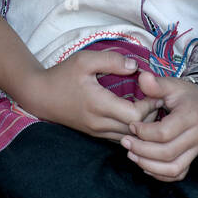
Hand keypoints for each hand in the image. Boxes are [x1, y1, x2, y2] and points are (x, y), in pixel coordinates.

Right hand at [28, 50, 162, 141]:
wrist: (40, 96)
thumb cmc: (62, 75)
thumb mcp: (84, 60)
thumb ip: (111, 60)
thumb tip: (135, 66)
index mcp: (99, 105)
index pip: (136, 115)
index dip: (150, 104)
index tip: (155, 90)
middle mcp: (100, 124)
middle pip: (137, 130)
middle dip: (152, 115)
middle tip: (158, 97)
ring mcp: (98, 132)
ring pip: (131, 137)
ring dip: (144, 124)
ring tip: (150, 106)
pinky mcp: (96, 135)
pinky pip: (121, 138)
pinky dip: (133, 129)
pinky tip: (136, 115)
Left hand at [121, 72, 197, 182]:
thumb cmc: (185, 94)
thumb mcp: (172, 84)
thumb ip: (156, 84)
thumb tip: (142, 77)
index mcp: (190, 116)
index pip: (165, 133)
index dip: (144, 132)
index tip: (131, 125)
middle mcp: (196, 136)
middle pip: (167, 153)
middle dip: (142, 150)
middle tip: (125, 142)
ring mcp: (196, 150)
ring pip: (173, 169)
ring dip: (149, 165)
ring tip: (131, 155)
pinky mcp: (192, 158)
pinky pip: (178, 174)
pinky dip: (160, 174)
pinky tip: (144, 165)